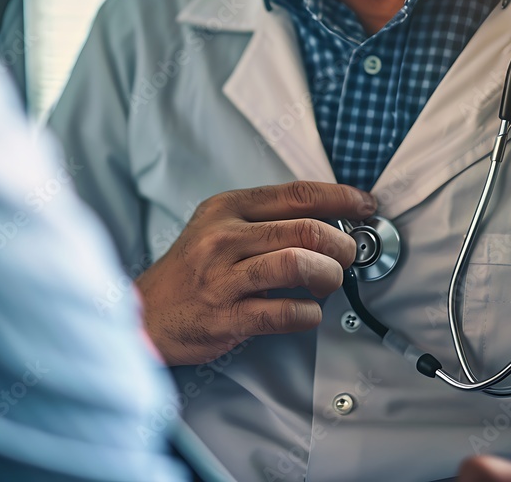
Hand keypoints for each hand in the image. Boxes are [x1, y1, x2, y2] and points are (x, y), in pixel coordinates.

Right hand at [137, 181, 375, 364]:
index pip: (297, 193)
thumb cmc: (191, 271)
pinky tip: (307, 312)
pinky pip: (284, 312)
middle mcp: (223, 237)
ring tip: (328, 283)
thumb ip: (265, 220)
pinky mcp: (226, 316)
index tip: (364, 206)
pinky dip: (307, 314)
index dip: (341, 198)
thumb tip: (328, 219)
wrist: (146, 313)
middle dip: (341, 245)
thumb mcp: (217, 227)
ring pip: (298, 265)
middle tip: (346, 256)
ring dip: (328, 276)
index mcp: (227, 208)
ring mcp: (223, 277)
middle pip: (306, 229)